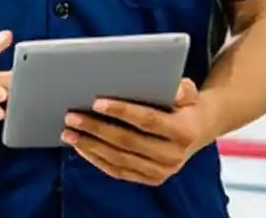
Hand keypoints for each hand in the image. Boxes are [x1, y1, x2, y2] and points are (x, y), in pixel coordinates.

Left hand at [61, 79, 212, 185]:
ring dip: (90, 145)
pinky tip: (80, 147)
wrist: (196, 130)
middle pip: (128, 141)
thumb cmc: (184, 105)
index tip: (96, 102)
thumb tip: (173, 88)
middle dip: (97, 128)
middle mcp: (174, 156)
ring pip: (119, 159)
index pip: (148, 120)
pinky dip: (96, 159)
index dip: (122, 111)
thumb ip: (182, 88)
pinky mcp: (149, 179)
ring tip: (69, 132)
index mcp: (184, 131)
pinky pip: (118, 171)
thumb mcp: (188, 91)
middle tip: (72, 116)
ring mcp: (161, 171)